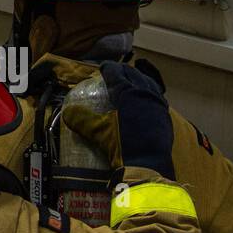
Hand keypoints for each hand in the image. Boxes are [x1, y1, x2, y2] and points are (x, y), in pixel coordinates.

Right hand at [62, 62, 173, 176]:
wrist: (148, 165)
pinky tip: (146, 97)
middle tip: (115, 71)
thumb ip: (83, 120)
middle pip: (134, 75)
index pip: (117, 74)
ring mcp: (158, 104)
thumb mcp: (99, 132)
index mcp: (128, 93)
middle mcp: (146, 93)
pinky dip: (149, 91)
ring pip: (148, 83)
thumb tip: (68, 112)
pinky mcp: (165, 116)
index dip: (108, 68)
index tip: (103, 67)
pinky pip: (157, 96)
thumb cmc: (123, 146)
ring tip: (132, 80)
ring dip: (138, 79)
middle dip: (123, 71)